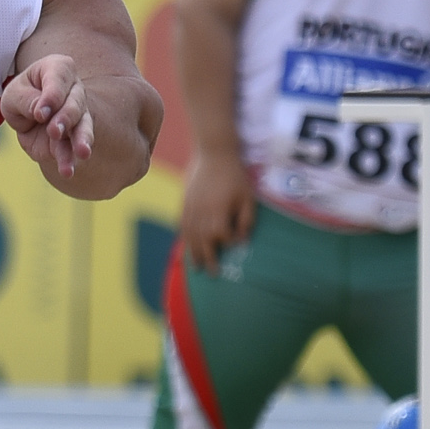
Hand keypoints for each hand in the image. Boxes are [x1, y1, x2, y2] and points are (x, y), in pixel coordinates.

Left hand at [3, 55, 95, 184]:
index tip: (40, 113)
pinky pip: (74, 148)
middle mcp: (74, 89)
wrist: (28, 118)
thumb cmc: (21, 97)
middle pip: (75, 102)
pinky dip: (70, 160)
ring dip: (80, 139)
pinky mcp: (75, 137)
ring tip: (82, 153)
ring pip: (82, 126)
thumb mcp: (13, 95)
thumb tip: (42, 111)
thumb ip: (26, 100)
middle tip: (54, 131)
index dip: (51, 95)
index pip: (59, 78)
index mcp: (58, 69)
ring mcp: (79, 114)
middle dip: (66, 117)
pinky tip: (68, 171)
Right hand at [175, 151, 254, 273]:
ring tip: (195, 267)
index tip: (236, 247)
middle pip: (203, 244)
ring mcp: (190, 211)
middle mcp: (201, 217)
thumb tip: (243, 241)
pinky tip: (186, 243)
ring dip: (193, 254)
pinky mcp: (184, 203)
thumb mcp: (248, 198)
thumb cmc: (234, 176)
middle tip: (211, 274)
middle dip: (208, 260)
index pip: (222, 239)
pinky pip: (182, 225)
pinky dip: (183, 237)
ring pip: (190, 238)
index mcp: (218, 217)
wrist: (213, 154)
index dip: (230, 244)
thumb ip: (246, 220)